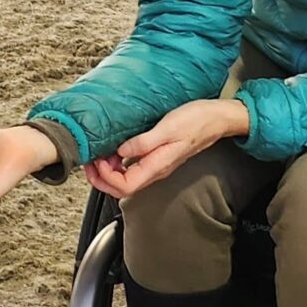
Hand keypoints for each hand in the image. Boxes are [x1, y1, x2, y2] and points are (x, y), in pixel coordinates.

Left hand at [85, 98, 248, 200]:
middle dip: (100, 179)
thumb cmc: (197, 120)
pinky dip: (118, 162)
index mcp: (157, 166)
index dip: (105, 178)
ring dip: (108, 171)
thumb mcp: (168, 128)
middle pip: (122, 188)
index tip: (96, 160)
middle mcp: (156, 170)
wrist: (217, 117)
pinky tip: (114, 149)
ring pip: (126, 179)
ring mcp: (157, 164)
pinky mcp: (158, 157)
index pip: (124, 187)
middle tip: (90, 161)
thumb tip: (120, 152)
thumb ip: (144, 143)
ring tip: (99, 153)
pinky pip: (132, 167)